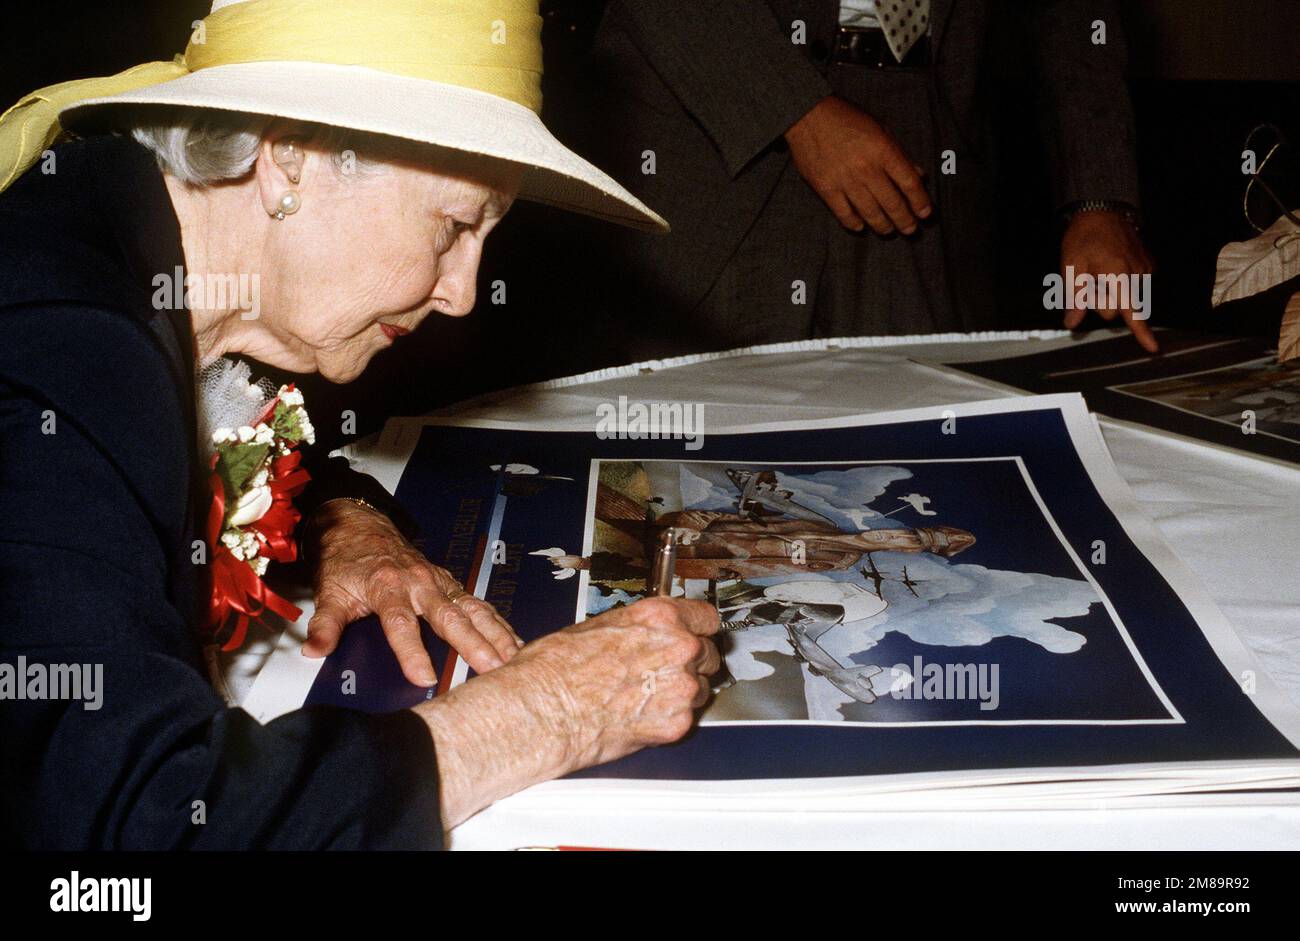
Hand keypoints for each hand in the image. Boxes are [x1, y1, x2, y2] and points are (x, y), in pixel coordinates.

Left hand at [302, 499, 521, 683]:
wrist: (360, 526)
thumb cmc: (346, 561)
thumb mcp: (330, 591)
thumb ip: (326, 624)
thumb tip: (314, 651)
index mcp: (388, 586)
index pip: (401, 624)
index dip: (412, 652)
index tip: (423, 678)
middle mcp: (420, 583)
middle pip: (450, 617)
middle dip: (473, 644)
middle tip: (492, 668)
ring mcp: (439, 582)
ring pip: (472, 609)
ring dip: (495, 634)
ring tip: (514, 659)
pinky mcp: (450, 584)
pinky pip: (478, 605)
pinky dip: (498, 624)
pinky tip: (515, 643)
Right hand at [416, 596, 720, 828]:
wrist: (544, 709)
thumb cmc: (557, 667)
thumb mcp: (599, 626)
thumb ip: (638, 629)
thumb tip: (645, 633)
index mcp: (660, 618)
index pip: (707, 617)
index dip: (699, 628)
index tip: (696, 634)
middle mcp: (678, 648)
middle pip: (708, 653)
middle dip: (691, 662)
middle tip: (663, 671)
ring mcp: (681, 687)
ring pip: (700, 689)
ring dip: (681, 692)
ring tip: (646, 696)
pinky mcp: (675, 723)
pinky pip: (686, 719)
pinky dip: (669, 719)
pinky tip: (641, 715)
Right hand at [784, 95, 930, 234]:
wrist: (808, 115)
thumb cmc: (848, 119)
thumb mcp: (881, 129)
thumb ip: (900, 153)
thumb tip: (919, 175)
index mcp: (884, 151)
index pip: (909, 183)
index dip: (920, 202)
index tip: (926, 214)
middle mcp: (867, 169)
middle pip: (892, 203)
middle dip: (905, 220)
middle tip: (910, 230)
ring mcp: (845, 181)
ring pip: (870, 213)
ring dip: (883, 226)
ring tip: (889, 231)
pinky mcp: (826, 189)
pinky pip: (844, 214)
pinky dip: (854, 223)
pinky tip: (861, 226)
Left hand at [1060, 210, 1156, 351]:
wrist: (1104, 211)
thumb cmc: (1083, 238)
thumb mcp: (1071, 267)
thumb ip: (1075, 297)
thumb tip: (1073, 323)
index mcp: (1118, 275)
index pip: (1130, 311)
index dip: (1140, 331)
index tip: (1153, 349)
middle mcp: (1138, 274)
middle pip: (1119, 309)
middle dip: (1101, 302)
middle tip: (1088, 280)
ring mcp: (1146, 270)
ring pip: (1127, 298)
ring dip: (1111, 292)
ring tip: (1100, 270)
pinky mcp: (1149, 266)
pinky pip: (1134, 286)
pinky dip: (1121, 283)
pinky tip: (1111, 267)